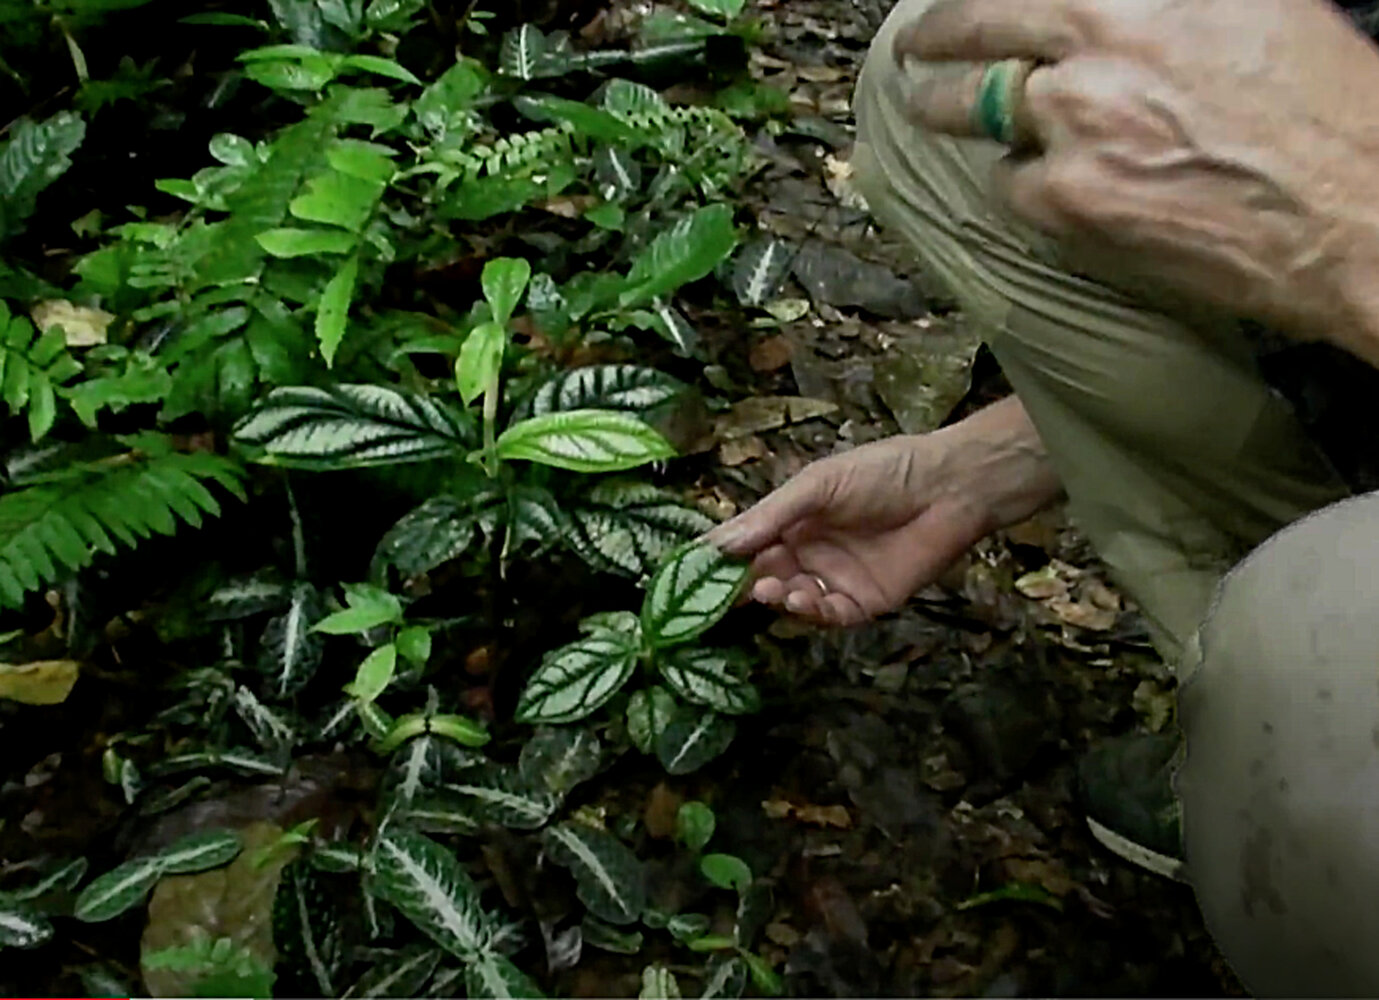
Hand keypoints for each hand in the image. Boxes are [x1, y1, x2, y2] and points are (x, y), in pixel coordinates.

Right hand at [706, 397, 1061, 625]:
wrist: (948, 488)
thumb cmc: (882, 472)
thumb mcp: (817, 484)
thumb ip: (770, 515)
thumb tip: (718, 543)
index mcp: (791, 521)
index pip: (746, 545)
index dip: (720, 558)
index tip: (690, 570)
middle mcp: (808, 553)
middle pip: (763, 577)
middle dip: (744, 585)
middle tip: (729, 590)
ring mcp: (835, 580)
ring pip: (792, 600)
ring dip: (777, 598)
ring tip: (772, 589)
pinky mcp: (865, 603)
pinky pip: (829, 616)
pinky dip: (811, 612)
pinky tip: (801, 599)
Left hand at [895, 0, 1378, 365]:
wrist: (1354, 214)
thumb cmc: (1326, 108)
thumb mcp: (1250, 9)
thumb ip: (1157, 9)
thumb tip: (1100, 16)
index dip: (978, 2)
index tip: (956, 6)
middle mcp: (1095, 44)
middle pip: (975, 31)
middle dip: (935, 40)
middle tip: (916, 49)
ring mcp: (1073, 123)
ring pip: (979, 114)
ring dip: (957, 113)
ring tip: (935, 111)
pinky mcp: (1068, 200)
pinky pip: (1011, 185)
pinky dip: (1020, 183)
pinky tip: (1043, 183)